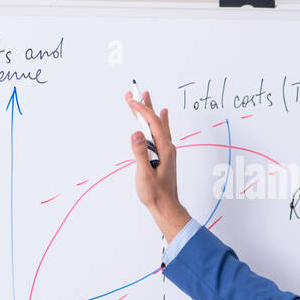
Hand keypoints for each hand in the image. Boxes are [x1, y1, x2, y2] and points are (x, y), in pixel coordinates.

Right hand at [123, 88, 189, 241]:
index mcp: (165, 149)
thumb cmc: (155, 193)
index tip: (130, 100)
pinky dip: (158, 121)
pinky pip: (161, 132)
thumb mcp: (144, 174)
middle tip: (134, 92)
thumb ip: (140, 153)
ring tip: (144, 97)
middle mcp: (168, 147)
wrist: (166, 207)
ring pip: (158, 125)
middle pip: (156, 121)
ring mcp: (167, 151)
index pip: (152, 123)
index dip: (141, 110)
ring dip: (150, 111)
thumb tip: (136, 133)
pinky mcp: (164, 155)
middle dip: (145, 105)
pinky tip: (162, 115)